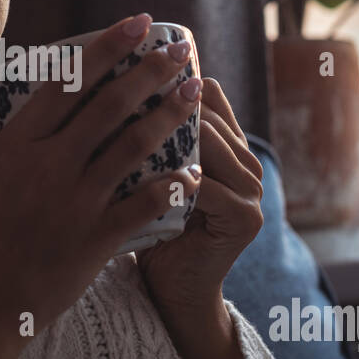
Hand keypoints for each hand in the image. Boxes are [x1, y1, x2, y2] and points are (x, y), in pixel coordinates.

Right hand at [0, 13, 202, 338]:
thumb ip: (31, 136)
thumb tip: (65, 96)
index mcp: (18, 142)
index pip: (69, 81)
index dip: (109, 48)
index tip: (140, 24)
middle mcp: (45, 164)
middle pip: (108, 104)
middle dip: (151, 71)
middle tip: (182, 51)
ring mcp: (70, 201)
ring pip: (132, 145)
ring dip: (170, 115)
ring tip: (195, 93)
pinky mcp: (92, 238)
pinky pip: (144, 202)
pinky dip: (173, 184)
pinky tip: (195, 171)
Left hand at [136, 78, 263, 312]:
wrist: (173, 291)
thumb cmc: (152, 227)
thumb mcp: (149, 173)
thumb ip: (147, 135)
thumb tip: (104, 82)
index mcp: (229, 142)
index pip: (206, 92)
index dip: (167, 79)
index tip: (122, 67)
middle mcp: (247, 160)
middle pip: (206, 111)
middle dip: (161, 100)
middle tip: (113, 88)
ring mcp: (253, 189)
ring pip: (207, 141)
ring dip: (163, 131)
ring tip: (117, 122)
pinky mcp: (246, 218)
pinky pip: (206, 184)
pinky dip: (169, 177)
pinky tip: (131, 170)